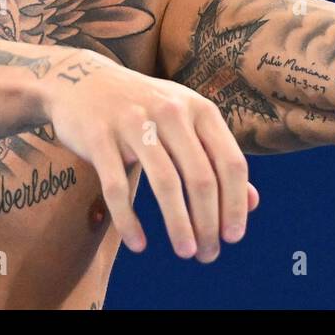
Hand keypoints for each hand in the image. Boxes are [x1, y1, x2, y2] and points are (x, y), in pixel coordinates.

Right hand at [41, 51, 259, 261]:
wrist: (82, 79)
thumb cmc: (144, 109)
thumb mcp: (186, 122)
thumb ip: (217, 157)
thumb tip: (252, 203)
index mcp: (198, 108)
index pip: (230, 162)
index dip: (236, 204)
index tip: (233, 237)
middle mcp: (170, 111)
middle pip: (201, 177)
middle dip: (209, 223)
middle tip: (208, 255)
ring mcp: (133, 122)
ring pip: (164, 183)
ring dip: (178, 225)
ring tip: (186, 252)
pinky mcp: (99, 136)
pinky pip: (116, 187)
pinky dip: (129, 221)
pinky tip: (139, 245)